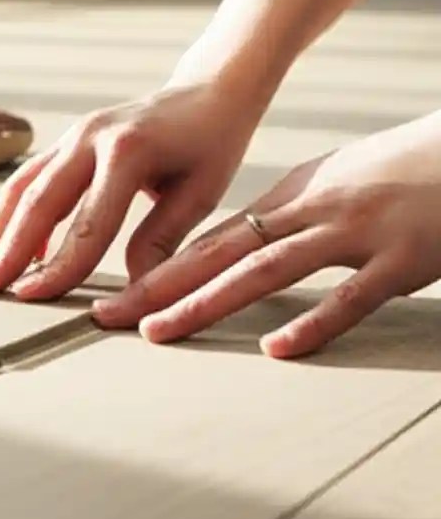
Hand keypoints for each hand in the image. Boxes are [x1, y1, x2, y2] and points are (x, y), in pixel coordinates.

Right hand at [0, 78, 268, 299]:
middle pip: (37, 202)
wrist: (207, 91)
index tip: (30, 297)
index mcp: (128, 152)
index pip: (87, 223)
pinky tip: (3, 251)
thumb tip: (131, 293)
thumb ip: (160, 241)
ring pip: (20, 189)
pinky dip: (10, 217)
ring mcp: (72, 136)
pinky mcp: (64, 143)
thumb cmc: (210, 144)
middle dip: (5, 251)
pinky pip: (28, 181)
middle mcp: (90, 138)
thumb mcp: (200, 195)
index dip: (57, 264)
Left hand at [93, 111, 440, 357]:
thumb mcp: (342, 182)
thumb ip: (293, 216)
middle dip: (159, 286)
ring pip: (266, 271)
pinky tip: (275, 350)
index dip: (161, 268)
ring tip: (159, 330)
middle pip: (222, 252)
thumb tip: (243, 247)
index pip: (215, 238)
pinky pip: (351, 297)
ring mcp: (358, 232)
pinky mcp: (405, 258)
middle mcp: (316, 208)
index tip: (117, 294)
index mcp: (297, 194)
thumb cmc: (414, 169)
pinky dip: (311, 324)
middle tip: (109, 315)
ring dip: (206, 302)